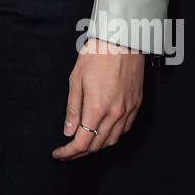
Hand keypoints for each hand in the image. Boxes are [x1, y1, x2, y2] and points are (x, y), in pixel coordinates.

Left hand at [51, 38, 144, 158]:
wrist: (122, 40)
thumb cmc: (97, 55)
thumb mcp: (76, 80)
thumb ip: (73, 108)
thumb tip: (68, 131)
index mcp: (97, 108)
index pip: (82, 142)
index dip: (68, 152)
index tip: (58, 153)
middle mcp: (115, 114)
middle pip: (97, 145)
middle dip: (80, 152)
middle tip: (67, 151)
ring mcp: (128, 110)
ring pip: (112, 140)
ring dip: (97, 147)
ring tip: (83, 144)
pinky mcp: (136, 105)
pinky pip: (124, 130)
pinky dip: (112, 136)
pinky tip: (103, 133)